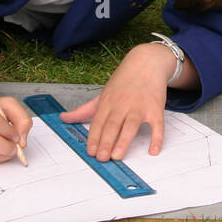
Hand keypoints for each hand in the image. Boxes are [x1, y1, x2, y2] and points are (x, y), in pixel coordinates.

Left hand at [61, 44, 174, 160]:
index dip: (94, 138)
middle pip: (112, 125)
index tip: (90, 152)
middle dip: (106, 142)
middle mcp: (122, 104)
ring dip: (124, 141)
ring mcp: (140, 107)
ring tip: (118, 155)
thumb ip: (84, 110)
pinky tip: (153, 151)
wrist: (147, 63)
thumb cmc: (124, 81)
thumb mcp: (102, 94)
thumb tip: (63, 118)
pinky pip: (157, 126)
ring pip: (131, 125)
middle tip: (102, 158)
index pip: (98, 122)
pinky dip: (157, 138)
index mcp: (108, 102)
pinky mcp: (156, 109)